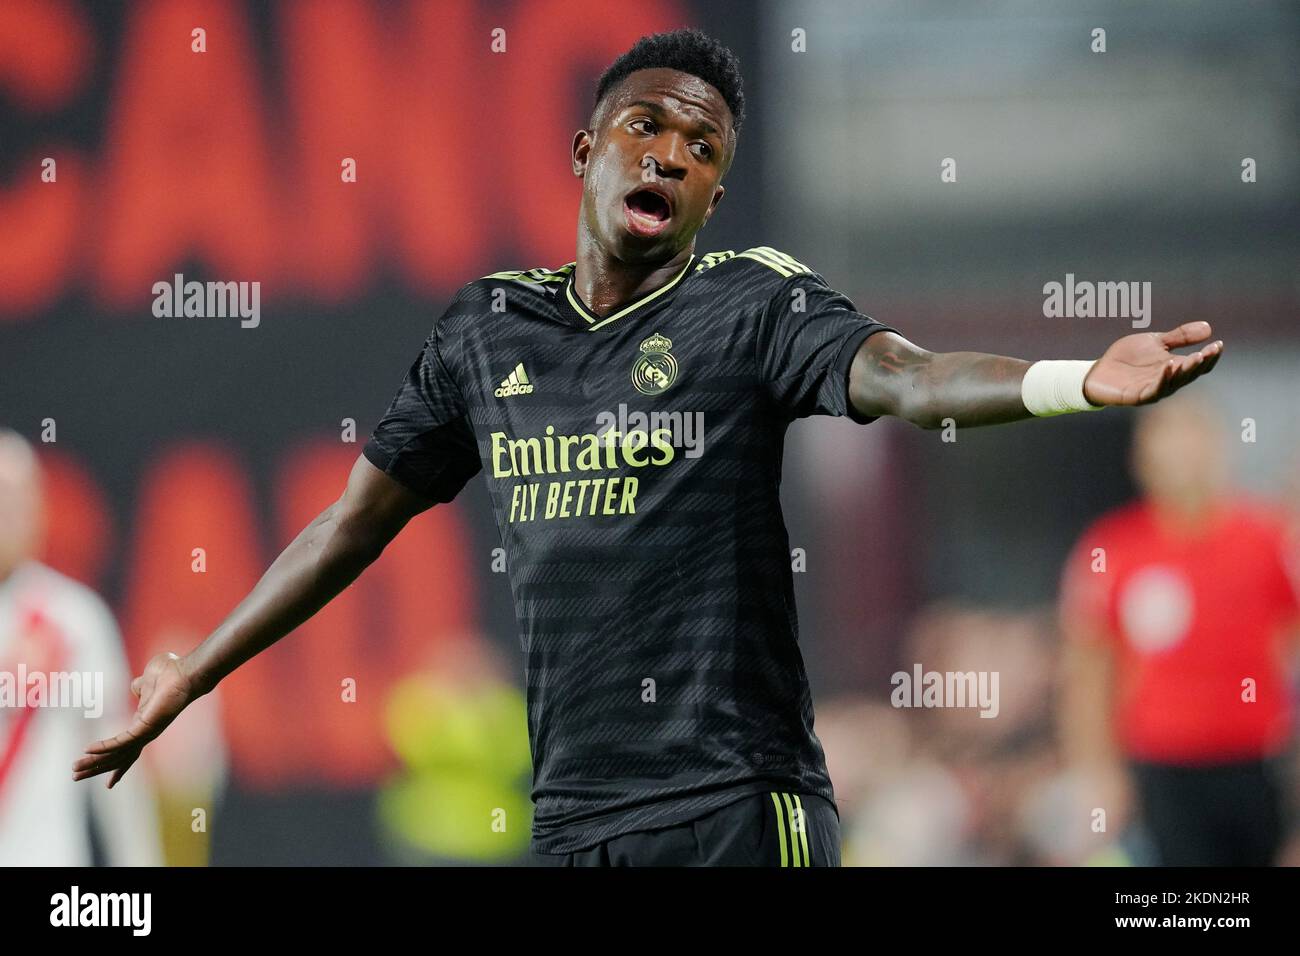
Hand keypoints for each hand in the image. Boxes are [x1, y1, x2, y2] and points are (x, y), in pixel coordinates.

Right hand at [73, 651, 199, 787]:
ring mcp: (147, 732)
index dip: (116, 766)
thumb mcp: (147, 683)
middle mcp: (145, 733)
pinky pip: (121, 741)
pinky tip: (88, 749)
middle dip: (96, 768)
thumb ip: (139, 688)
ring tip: (75, 769)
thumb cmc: (171, 674)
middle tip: (75, 777)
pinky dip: (104, 747)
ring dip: (94, 762)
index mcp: (144, 725)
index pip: (127, 751)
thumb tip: (137, 687)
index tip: (108, 784)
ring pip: (116, 754)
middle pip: (118, 758)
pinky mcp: (146, 727)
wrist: (185, 671)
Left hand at [1083, 321, 1222, 405]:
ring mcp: (1152, 390)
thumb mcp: (1155, 342)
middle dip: (1200, 363)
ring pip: (1174, 383)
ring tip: (1194, 358)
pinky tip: (1168, 367)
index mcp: (1174, 368)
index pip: (1198, 365)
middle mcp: (1167, 381)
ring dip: (1185, 371)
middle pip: (1189, 374)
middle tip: (1208, 351)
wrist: (1098, 370)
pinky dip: (1162, 379)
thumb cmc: (1127, 358)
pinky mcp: (1136, 396)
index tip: (1218, 344)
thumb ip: (1179, 337)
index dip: (1210, 356)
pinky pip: (1153, 390)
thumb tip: (1208, 327)